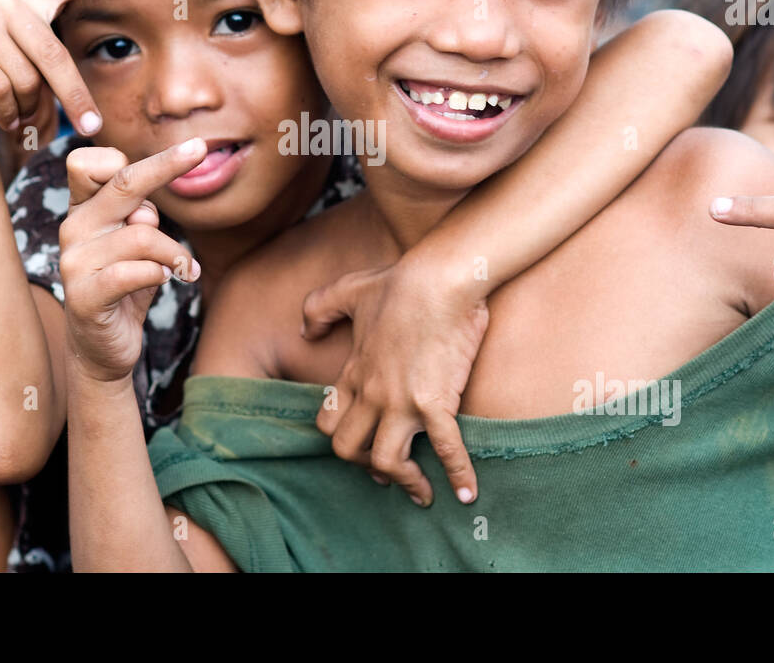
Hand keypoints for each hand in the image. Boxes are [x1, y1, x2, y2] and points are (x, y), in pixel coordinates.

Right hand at [0, 0, 134, 136]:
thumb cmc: (5, 65)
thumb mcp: (29, 38)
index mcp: (34, 3)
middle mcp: (6, 7)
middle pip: (54, 56)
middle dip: (75, 99)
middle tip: (90, 128)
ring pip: (27, 81)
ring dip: (30, 109)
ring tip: (21, 110)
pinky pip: (2, 93)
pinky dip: (8, 114)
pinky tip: (3, 115)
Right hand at [60, 139, 208, 382]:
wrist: (103, 348)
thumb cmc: (127, 288)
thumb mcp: (138, 247)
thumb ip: (141, 219)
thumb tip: (146, 209)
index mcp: (84, 210)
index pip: (90, 163)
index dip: (127, 158)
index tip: (171, 157)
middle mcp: (74, 229)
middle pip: (122, 182)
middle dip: (165, 165)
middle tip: (200, 149)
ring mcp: (74, 262)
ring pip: (143, 235)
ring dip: (174, 252)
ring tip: (184, 268)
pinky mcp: (84, 296)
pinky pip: (134, 272)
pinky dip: (160, 273)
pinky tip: (165, 280)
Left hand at [301, 257, 488, 505]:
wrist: (438, 278)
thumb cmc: (399, 281)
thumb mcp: (347, 289)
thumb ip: (318, 309)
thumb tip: (305, 331)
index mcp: (353, 372)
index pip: (330, 423)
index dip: (342, 439)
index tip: (361, 446)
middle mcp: (371, 394)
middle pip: (350, 450)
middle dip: (367, 466)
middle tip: (388, 473)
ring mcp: (401, 401)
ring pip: (387, 461)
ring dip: (405, 482)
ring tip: (422, 493)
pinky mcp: (436, 402)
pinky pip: (445, 449)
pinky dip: (458, 475)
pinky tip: (468, 495)